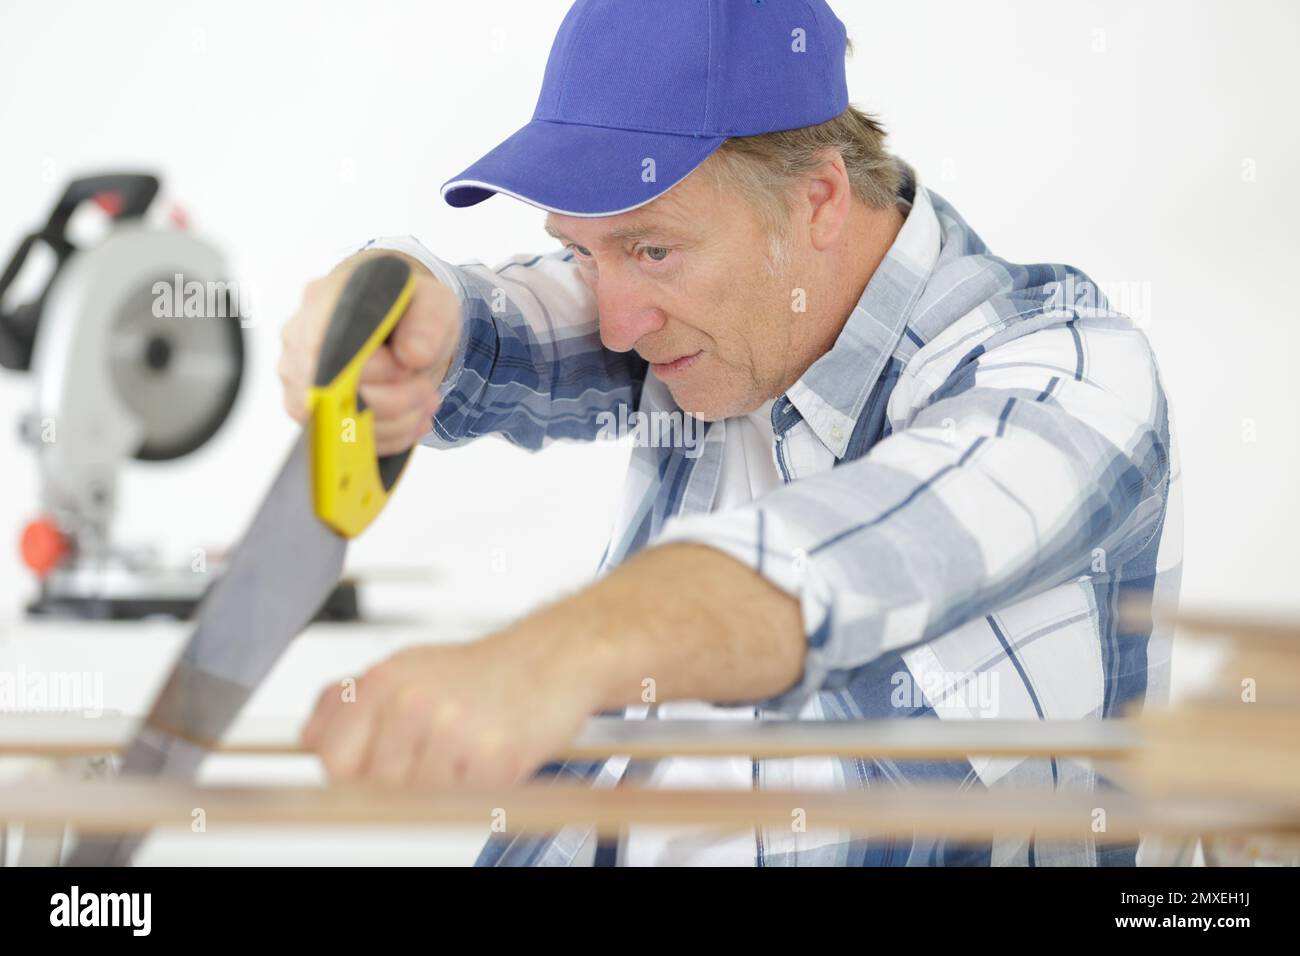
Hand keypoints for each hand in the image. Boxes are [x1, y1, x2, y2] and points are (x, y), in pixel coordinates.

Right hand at [278, 250, 461, 455]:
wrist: (402, 325)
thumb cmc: (408, 310)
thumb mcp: (434, 304)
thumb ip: (429, 322)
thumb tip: (412, 355)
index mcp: (327, 299)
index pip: (328, 347)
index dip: (372, 370)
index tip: (407, 368)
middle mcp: (299, 337)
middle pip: (331, 391)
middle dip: (392, 402)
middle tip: (426, 392)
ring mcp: (298, 375)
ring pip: (334, 423)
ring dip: (392, 423)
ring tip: (421, 402)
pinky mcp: (308, 408)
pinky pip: (339, 439)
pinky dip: (382, 437)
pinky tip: (406, 418)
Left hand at [302, 621, 607, 788]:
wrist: (551, 658)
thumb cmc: (481, 670)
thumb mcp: (404, 668)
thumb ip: (347, 702)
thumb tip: (308, 738)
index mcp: (384, 681)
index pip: (332, 758)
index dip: (347, 776)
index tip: (363, 777)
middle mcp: (413, 702)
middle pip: (371, 787)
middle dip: (395, 784)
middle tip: (426, 761)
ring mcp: (453, 730)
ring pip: (415, 800)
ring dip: (437, 788)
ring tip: (458, 757)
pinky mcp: (493, 757)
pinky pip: (463, 801)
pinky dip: (473, 790)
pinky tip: (483, 760)